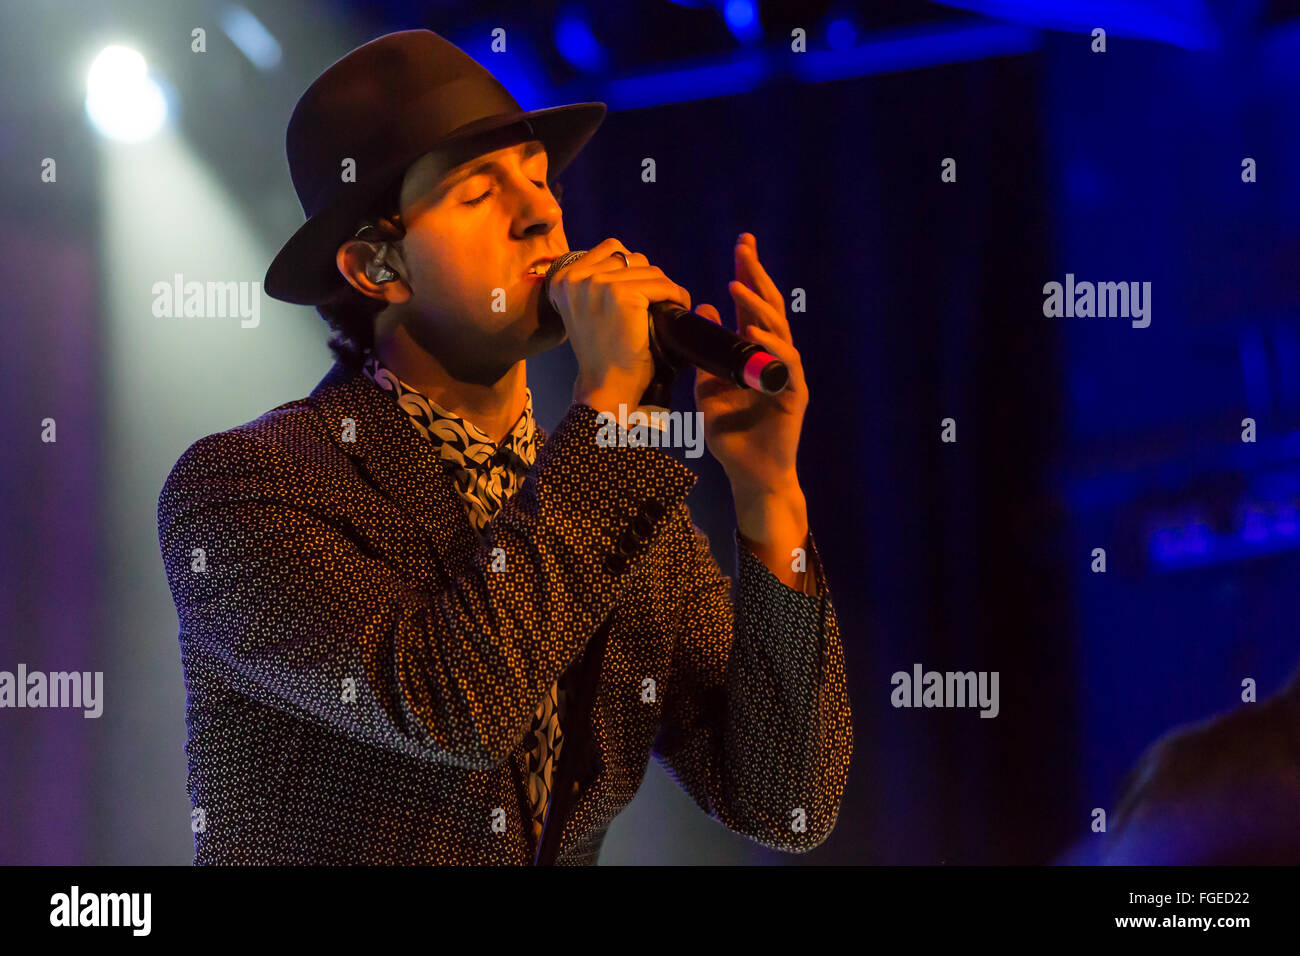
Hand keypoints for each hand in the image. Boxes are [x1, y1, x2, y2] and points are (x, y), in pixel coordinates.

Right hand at [547, 238, 692, 414]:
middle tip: (661, 300)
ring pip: (648, 269)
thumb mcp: (588, 310)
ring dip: (665, 286)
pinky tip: (678, 307)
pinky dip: (676, 294)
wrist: (606, 386)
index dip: (633, 267)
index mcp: (563, 279)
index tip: (644, 290)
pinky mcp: (621, 294)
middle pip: (630, 257)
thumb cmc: (603, 354)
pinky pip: (661, 284)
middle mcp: (575, 278)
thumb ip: (598, 283)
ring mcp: (597, 284)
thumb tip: (632, 258)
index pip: (610, 248)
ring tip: (671, 304)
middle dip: (650, 277)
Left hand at [694, 233, 807, 499]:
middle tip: (744, 246)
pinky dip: (770, 347)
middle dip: (757, 275)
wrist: (751, 476)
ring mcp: (786, 375)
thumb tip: (704, 309)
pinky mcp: (793, 395)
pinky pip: (785, 364)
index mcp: (753, 354)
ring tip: (738, 284)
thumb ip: (705, 354)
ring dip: (758, 306)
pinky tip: (753, 333)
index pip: (752, 305)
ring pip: (778, 331)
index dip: (748, 274)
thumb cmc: (732, 436)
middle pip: (770, 308)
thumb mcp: (707, 390)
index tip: (741, 245)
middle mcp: (773, 359)